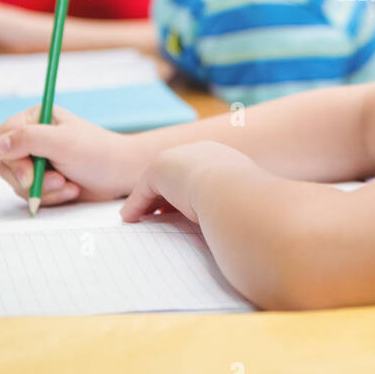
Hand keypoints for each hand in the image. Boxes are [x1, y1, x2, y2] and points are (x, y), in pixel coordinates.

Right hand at [0, 106, 140, 205]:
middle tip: (58, 180)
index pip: (2, 136)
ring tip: (69, 185)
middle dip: (31, 178)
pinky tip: (72, 190)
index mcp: (35, 119)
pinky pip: (31, 194)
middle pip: (6, 163)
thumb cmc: (98, 153)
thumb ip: (27, 139)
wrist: (124, 173)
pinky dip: (51, 197)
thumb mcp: (62, 142)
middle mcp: (33, 138)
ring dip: (44, 189)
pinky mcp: (44, 180)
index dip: (11, 156)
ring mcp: (38, 161)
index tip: (29, 171)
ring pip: (18, 182)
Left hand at [121, 142, 260, 224]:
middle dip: (166, 194)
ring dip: (147, 200)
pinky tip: (129, 219)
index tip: (182, 209)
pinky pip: (144, 191)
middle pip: (176, 174)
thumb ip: (236, 204)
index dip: (188, 191)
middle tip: (158, 212)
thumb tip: (239, 222)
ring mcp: (178, 158)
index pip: (199, 172)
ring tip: (141, 217)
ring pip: (158, 182)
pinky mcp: (159, 170)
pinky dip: (136, 205)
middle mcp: (199, 151)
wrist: (232, 190)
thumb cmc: (245, 201)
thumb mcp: (243, 200)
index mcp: (223, 156)